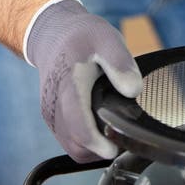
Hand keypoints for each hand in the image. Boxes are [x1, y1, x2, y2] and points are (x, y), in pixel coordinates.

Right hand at [26, 0, 142, 160]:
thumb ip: (120, 63)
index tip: (116, 147)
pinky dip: (86, 143)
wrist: (54, 34)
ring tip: (116, 134)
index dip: (98, 143)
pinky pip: (69, 141)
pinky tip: (102, 129)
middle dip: (101, 149)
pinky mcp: (52, 118)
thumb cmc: (82, 37)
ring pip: (72, 147)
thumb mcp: (107, 39)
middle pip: (76, 145)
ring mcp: (52, 114)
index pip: (79, 126)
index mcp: (69, 87)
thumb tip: (133, 90)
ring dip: (94, 149)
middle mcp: (55, 105)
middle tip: (125, 138)